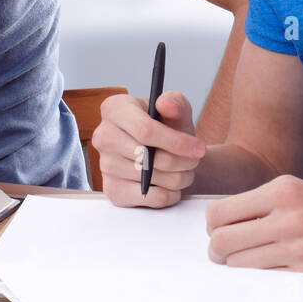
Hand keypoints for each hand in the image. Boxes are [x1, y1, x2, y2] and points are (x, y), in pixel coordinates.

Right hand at [91, 90, 205, 207]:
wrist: (164, 152)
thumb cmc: (168, 127)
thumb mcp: (177, 111)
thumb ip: (176, 103)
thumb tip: (166, 104)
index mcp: (114, 109)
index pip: (145, 131)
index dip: (176, 142)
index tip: (199, 148)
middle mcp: (103, 136)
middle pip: (149, 158)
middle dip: (182, 161)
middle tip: (195, 159)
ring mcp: (105, 165)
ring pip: (153, 179)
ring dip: (179, 177)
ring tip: (184, 169)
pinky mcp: (113, 190)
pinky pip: (151, 198)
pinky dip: (170, 194)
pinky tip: (172, 183)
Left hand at [206, 175, 302, 274]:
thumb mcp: (299, 192)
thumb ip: (260, 203)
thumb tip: (217, 222)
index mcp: (282, 189)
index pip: (220, 212)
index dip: (212, 227)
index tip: (218, 232)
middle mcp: (289, 215)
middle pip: (223, 240)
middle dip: (217, 251)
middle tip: (223, 254)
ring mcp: (299, 246)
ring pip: (239, 264)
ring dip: (238, 267)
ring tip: (250, 261)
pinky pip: (264, 280)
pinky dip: (260, 278)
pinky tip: (271, 270)